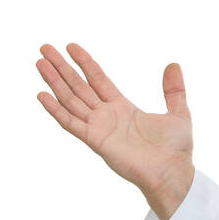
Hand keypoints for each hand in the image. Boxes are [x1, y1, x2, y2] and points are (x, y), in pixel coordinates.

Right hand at [36, 43, 194, 219]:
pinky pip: (70, 123)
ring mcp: (99, 128)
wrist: (173, 173)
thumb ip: (174, 90)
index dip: (85, 63)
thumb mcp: (179, 113)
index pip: (98, 79)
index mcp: (123, 108)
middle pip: (79, 86)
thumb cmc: (176, 149)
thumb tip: (174, 64)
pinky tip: (42, 95)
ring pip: (70, 100)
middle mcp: (107, 116)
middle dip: (62, 68)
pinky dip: (55, 110)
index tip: (71, 46)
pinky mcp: (95, 141)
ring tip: (39, 63)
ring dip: (54, 82)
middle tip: (45, 48)